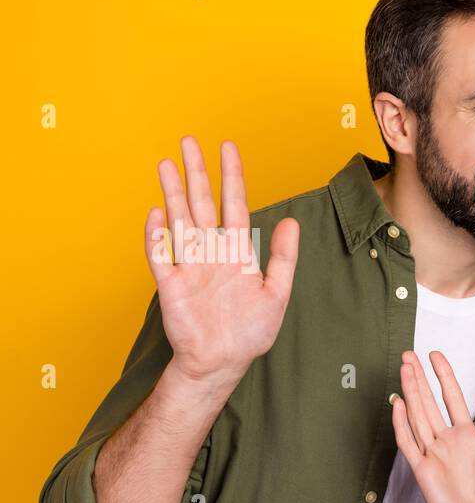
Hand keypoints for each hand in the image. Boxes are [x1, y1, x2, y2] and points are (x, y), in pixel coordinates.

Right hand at [145, 137, 298, 385]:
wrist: (223, 361)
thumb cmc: (250, 331)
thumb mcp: (277, 293)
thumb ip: (283, 258)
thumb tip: (290, 222)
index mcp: (237, 252)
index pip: (233, 204)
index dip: (231, 176)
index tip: (227, 148)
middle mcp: (211, 252)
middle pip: (201, 203)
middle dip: (196, 173)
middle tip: (189, 141)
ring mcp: (189, 265)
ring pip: (179, 220)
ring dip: (172, 192)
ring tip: (167, 163)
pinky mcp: (170, 284)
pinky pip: (160, 254)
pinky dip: (157, 234)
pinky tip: (157, 212)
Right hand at [392, 350, 474, 502]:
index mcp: (468, 440)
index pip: (453, 400)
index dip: (444, 377)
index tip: (436, 356)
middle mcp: (448, 444)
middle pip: (429, 404)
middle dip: (420, 378)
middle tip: (409, 354)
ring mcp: (433, 456)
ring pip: (417, 417)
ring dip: (410, 392)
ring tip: (404, 368)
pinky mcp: (422, 471)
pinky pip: (408, 444)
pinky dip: (402, 424)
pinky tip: (398, 404)